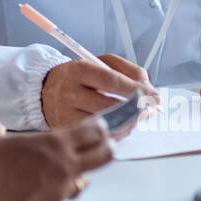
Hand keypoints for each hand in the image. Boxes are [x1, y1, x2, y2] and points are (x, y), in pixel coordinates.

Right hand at [0, 119, 116, 200]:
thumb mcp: (18, 142)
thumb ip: (44, 145)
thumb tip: (57, 147)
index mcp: (54, 144)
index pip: (94, 133)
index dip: (101, 129)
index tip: (103, 127)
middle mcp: (63, 167)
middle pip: (104, 156)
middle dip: (107, 148)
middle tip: (105, 145)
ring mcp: (58, 190)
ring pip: (83, 181)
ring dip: (78, 175)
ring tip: (64, 171)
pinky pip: (61, 197)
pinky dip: (56, 191)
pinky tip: (38, 186)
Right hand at [40, 54, 160, 127]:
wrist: (47, 91)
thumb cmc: (81, 78)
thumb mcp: (100, 63)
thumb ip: (128, 71)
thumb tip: (149, 90)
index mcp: (78, 70)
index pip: (111, 80)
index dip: (136, 89)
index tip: (153, 96)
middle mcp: (69, 92)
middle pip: (109, 105)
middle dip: (135, 109)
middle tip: (150, 110)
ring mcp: (66, 114)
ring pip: (105, 124)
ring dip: (128, 123)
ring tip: (137, 118)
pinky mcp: (66, 131)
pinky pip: (97, 137)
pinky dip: (115, 133)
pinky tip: (121, 126)